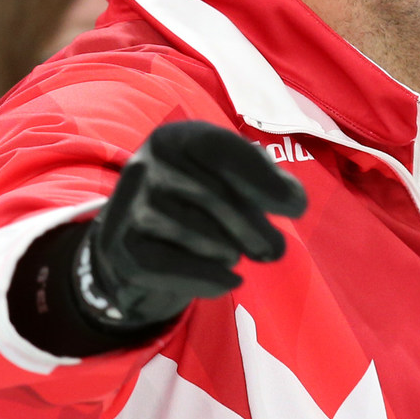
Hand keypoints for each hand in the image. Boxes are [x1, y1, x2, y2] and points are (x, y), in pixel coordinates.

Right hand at [11, 120, 310, 354]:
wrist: (132, 240)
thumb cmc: (195, 202)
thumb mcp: (226, 176)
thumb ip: (265, 180)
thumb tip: (292, 198)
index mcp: (176, 138)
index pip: (224, 152)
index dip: (265, 181)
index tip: (297, 208)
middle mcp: (147, 165)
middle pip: (217, 199)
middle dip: (256, 229)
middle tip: (274, 249)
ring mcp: (130, 207)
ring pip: (201, 236)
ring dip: (231, 252)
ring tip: (234, 254)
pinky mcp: (122, 248)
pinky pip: (176, 269)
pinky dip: (211, 278)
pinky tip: (230, 280)